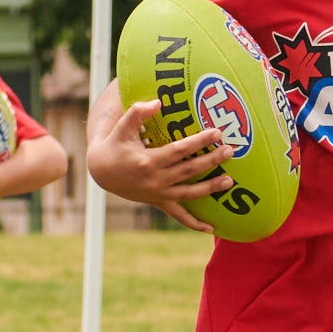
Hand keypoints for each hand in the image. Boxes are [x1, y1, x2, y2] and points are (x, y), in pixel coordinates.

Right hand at [78, 81, 228, 235]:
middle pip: (188, 170)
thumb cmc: (115, 145)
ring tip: (229, 181)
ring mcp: (157, 193)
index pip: (179, 150)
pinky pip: (178, 215)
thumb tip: (157, 103)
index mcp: (147, 161)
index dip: (198, 141)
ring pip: (188, 193)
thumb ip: (137, 113)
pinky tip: (211, 228)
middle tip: (230, 151)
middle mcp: (155, 180)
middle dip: (211, 160)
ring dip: (210, 188)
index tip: (216, 133)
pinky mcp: (158, 201)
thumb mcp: (122, 127)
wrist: (102, 171)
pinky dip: (194, 223)